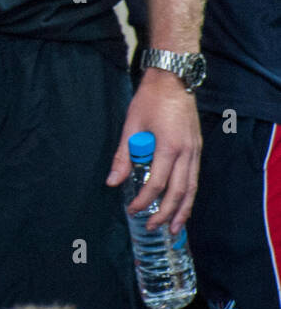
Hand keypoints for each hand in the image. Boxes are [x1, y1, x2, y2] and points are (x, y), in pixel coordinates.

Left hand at [106, 69, 201, 232]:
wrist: (173, 79)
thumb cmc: (149, 100)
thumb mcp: (131, 125)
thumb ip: (124, 156)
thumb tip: (112, 182)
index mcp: (169, 146)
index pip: (157, 183)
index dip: (145, 200)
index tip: (133, 210)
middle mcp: (187, 152)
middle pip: (179, 192)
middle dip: (166, 213)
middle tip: (153, 228)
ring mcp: (195, 151)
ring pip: (192, 188)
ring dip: (183, 210)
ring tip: (174, 228)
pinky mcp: (197, 148)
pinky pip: (195, 178)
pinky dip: (189, 195)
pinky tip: (182, 205)